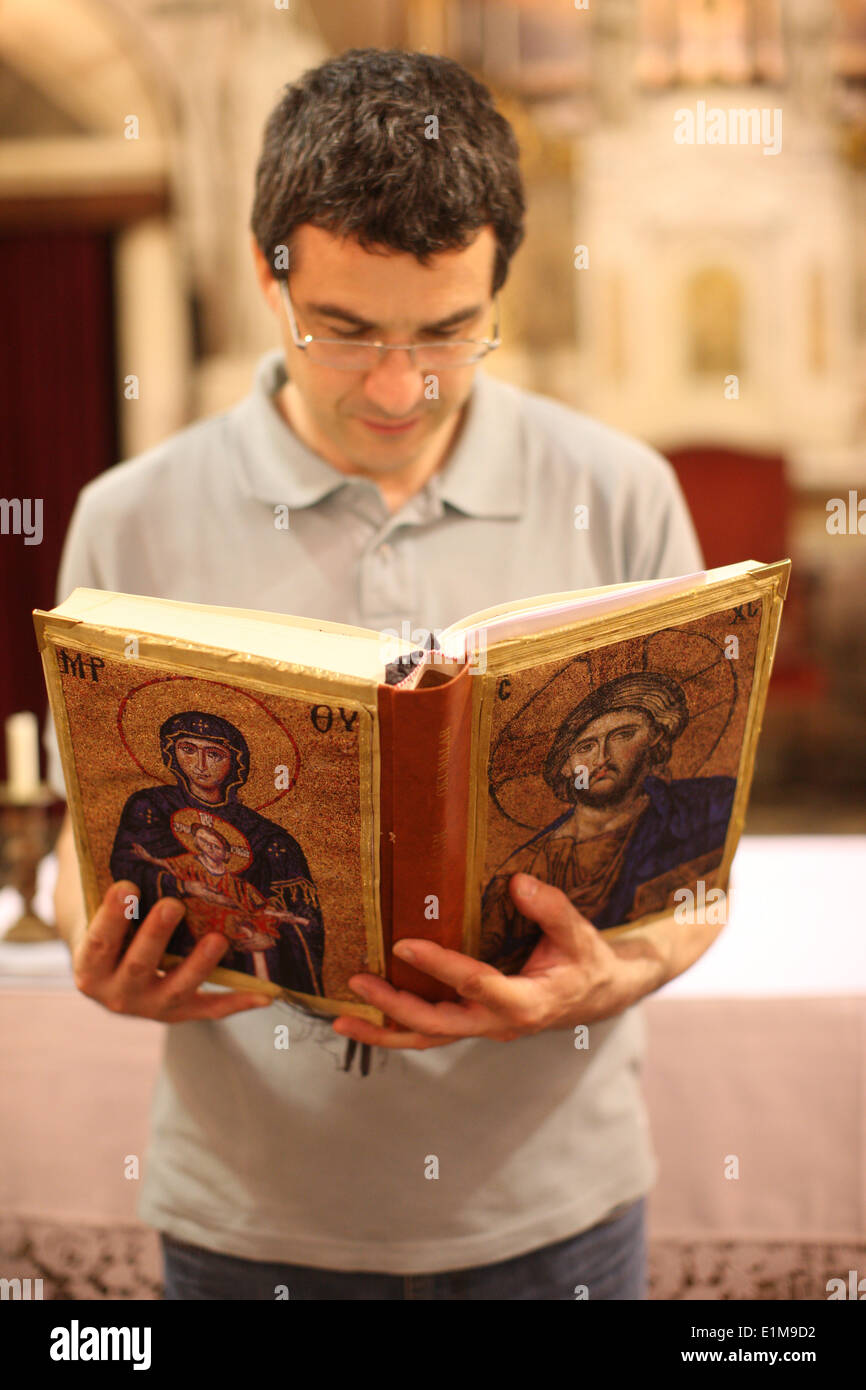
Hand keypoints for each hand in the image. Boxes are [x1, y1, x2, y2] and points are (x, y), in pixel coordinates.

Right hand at [72, 880, 271, 1021]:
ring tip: (218, 939)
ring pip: (177, 990)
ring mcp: (150, 1007)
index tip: (126, 884)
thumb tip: (126, 829)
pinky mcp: (180, 1013)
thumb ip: (115, 889)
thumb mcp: (101, 913)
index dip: (111, 916)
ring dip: (198, 966)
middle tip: (173, 905)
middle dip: (155, 935)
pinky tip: (265, 995)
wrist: (111, 974)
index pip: (99, 942)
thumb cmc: (112, 928)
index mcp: (90, 968)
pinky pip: (209, 1009)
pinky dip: (236, 1003)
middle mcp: (117, 994)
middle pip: (138, 966)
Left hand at [332, 873, 645, 1050]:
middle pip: (439, 1024)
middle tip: (358, 982)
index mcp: (527, 1002)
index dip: (439, 966)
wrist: (600, 993)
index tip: (404, 943)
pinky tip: (365, 1019)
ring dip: (386, 1031)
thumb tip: (519, 882)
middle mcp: (501, 1024)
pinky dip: (398, 1029)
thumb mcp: (579, 933)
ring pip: (430, 1037)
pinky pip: (432, 1032)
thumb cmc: (587, 960)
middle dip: (395, 1006)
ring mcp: (485, 1028)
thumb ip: (550, 908)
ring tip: (342, 1019)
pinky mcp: (476, 1024)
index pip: (476, 985)